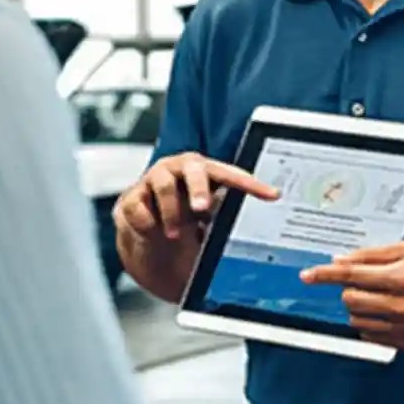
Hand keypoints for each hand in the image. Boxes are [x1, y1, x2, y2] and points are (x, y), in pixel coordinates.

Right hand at [114, 152, 278, 240]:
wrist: (144, 234)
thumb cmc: (182, 220)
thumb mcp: (205, 221)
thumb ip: (221, 218)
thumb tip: (252, 233)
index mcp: (203, 172)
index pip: (230, 175)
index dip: (251, 185)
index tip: (272, 195)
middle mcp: (179, 170)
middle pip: (193, 169)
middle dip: (198, 189)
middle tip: (202, 209)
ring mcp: (153, 180)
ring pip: (163, 187)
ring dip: (171, 214)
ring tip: (173, 234)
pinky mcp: (130, 197)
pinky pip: (138, 207)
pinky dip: (146, 225)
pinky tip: (150, 231)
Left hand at [301, 242, 403, 351]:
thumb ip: (371, 255)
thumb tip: (341, 259)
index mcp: (401, 277)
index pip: (352, 275)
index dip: (326, 274)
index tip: (308, 276)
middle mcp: (402, 304)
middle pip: (350, 300)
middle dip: (349, 290)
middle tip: (362, 284)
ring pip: (357, 320)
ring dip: (359, 308)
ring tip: (379, 297)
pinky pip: (371, 336)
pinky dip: (371, 324)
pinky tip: (388, 312)